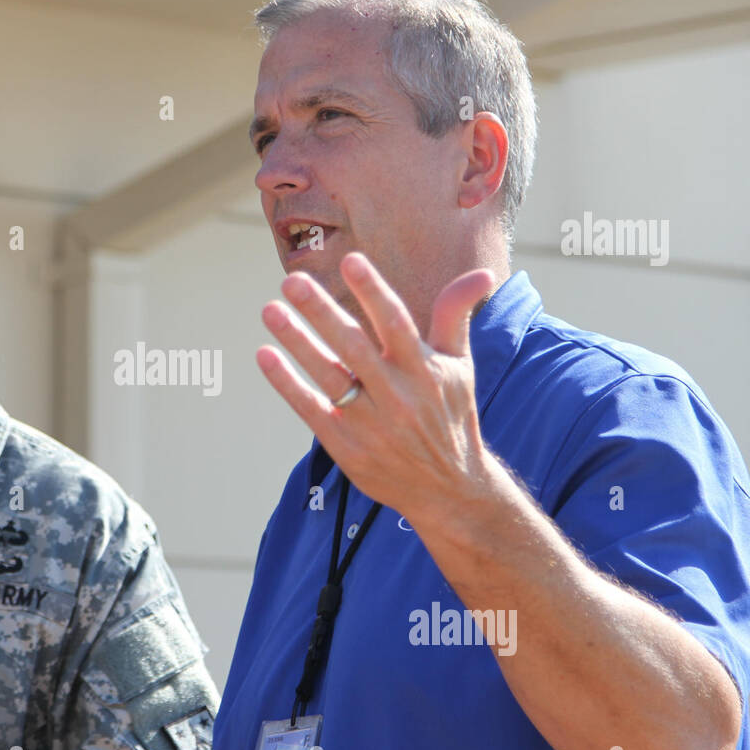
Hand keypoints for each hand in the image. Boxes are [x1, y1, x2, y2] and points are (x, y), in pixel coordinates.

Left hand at [257, 253, 497, 522]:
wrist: (448, 489)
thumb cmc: (449, 416)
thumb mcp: (458, 365)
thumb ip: (456, 315)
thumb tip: (484, 272)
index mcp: (424, 370)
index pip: (396, 323)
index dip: (373, 291)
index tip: (350, 260)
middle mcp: (397, 395)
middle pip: (353, 345)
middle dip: (321, 311)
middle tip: (292, 280)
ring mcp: (370, 423)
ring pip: (328, 375)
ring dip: (297, 341)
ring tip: (270, 310)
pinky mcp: (347, 447)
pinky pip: (311, 409)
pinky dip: (287, 384)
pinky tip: (265, 356)